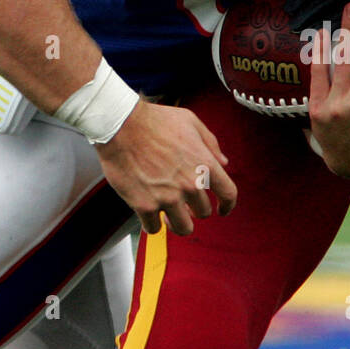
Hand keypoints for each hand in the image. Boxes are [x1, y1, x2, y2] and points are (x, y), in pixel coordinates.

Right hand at [95, 100, 236, 234]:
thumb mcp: (191, 122)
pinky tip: (149, 215)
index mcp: (205, 164)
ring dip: (177, 223)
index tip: (222, 210)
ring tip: (168, 215)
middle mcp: (190, 184)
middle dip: (194, 209)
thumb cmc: (154, 120)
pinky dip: (152, 224)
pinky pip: (154, 228)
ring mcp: (168, 197)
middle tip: (183, 204)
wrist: (120, 125)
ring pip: (183, 227)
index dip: (228, 205)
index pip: (228, 194)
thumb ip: (211, 143)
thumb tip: (223, 162)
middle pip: (203, 212)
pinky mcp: (145, 205)